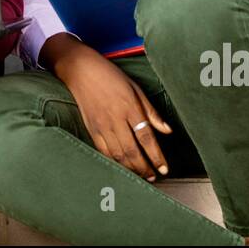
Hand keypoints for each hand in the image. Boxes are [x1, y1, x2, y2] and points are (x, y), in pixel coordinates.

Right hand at [41, 33, 172, 181]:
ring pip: (117, 155)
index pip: (146, 137)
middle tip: (154, 176)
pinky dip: (114, 162)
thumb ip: (151, 112)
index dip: (156, 156)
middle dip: (144, 167)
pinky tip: (123, 167)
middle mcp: (115, 118)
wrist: (81, 70)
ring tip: (142, 175)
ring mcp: (101, 125)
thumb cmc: (111, 76)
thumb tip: (167, 130)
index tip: (164, 168)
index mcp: (129, 107)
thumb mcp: (135, 89)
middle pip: (131, 150)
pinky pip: (103, 151)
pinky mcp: (91, 129)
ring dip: (131, 168)